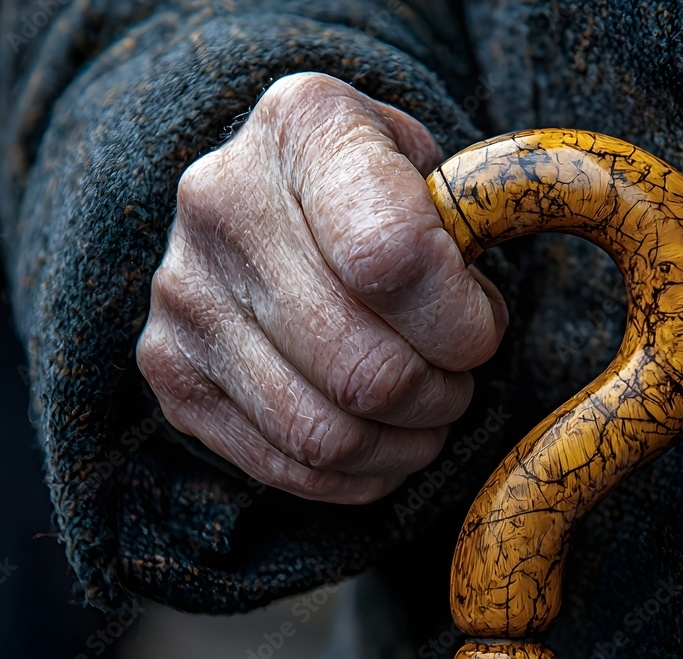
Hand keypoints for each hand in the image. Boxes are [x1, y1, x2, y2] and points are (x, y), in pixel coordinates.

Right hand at [137, 72, 506, 502]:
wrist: (275, 202)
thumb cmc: (380, 196)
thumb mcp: (434, 174)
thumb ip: (470, 233)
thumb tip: (478, 327)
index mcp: (303, 128)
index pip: (393, 259)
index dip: (459, 323)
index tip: (480, 331)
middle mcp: (222, 203)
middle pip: (364, 369)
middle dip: (439, 398)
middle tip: (456, 383)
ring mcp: (185, 296)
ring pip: (326, 434)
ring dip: (403, 445)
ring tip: (426, 417)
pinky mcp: (173, 372)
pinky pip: (285, 467)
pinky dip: (356, 477)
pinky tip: (384, 448)